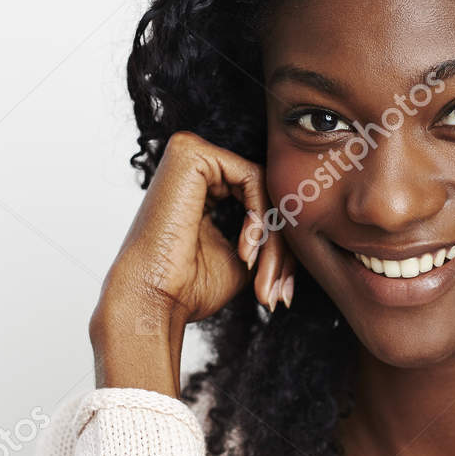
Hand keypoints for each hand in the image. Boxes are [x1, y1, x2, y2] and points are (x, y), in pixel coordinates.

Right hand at [89, 132, 296, 396]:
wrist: (152, 302)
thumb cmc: (188, 289)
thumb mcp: (242, 258)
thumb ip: (268, 235)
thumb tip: (302, 230)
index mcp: (200, 185)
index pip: (261, 201)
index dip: (278, 246)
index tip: (281, 291)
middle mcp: (194, 164)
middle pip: (265, 194)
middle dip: (280, 247)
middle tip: (278, 292)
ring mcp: (189, 153)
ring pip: (264, 187)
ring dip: (273, 240)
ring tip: (263, 279)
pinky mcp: (191, 153)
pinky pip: (253, 178)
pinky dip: (259, 218)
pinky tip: (245, 251)